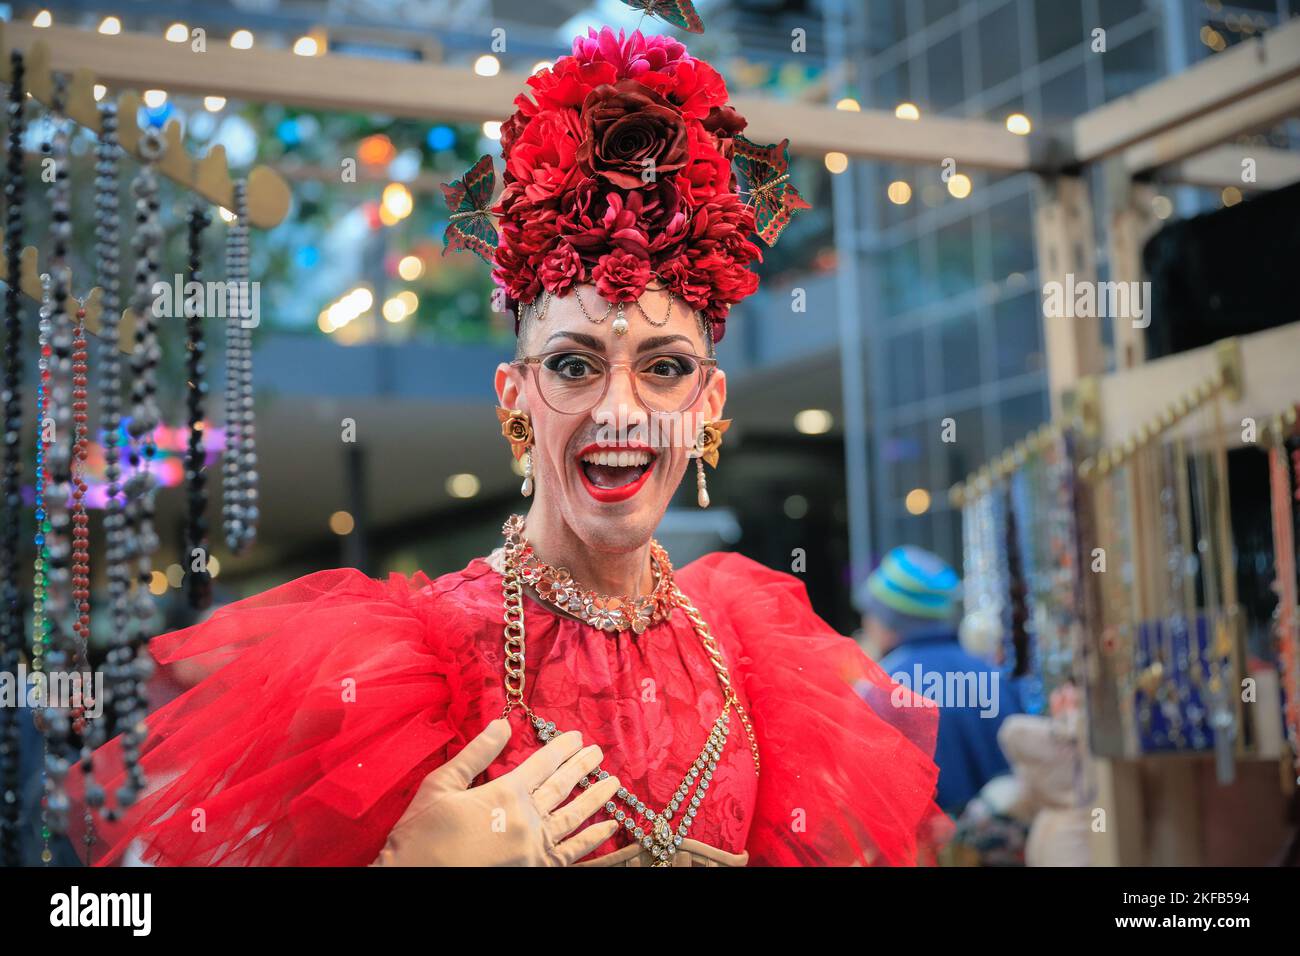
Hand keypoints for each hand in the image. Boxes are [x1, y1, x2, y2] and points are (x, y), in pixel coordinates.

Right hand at [369, 717, 620, 865]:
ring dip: (596, 800)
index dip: (563, 748)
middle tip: (598, 752)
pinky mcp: (536, 870)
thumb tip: (503, 724)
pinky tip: (610, 830)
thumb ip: (477, 753)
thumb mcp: (442, 783)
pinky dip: (594, 841)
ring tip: (613, 784)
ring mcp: (534, 848)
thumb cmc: (422, 832)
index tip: (578, 736)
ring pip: (574, 818)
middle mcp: (527, 819)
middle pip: (563, 787)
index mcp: (505, 794)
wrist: (415, 877)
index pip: (544, 763)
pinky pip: (574, 854)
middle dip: (583, 767)